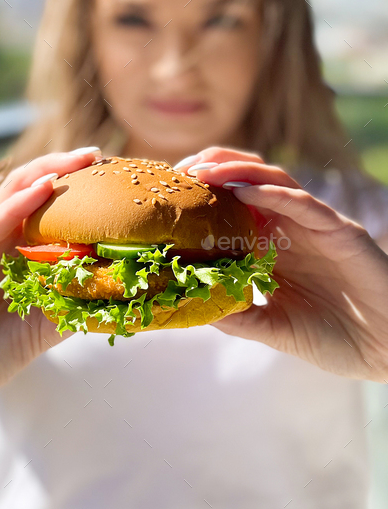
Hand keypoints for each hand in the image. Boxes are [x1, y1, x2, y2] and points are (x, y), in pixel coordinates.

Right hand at [0, 149, 100, 406]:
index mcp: (19, 251)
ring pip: (13, 193)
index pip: (51, 208)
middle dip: (67, 167)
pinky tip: (45, 188)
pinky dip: (19, 204)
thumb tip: (118, 297)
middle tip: (100, 155)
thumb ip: (73, 307)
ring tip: (80, 159)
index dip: (80, 190)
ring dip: (47, 172)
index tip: (114, 178)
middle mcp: (0, 238)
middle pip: (33, 188)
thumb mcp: (42, 328)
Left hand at [176, 147, 387, 381]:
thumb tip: (191, 306)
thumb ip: (238, 315)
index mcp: (273, 247)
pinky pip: (304, 203)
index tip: (168, 195)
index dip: (202, 196)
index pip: (233, 208)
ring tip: (201, 172)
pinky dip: (272, 193)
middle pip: (248, 182)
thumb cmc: (337, 339)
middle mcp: (291, 230)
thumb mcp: (275, 329)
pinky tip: (244, 192)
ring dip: (236, 172)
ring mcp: (315, 227)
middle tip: (178, 174)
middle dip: (212, 169)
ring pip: (273, 182)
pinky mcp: (339, 231)